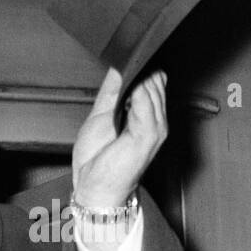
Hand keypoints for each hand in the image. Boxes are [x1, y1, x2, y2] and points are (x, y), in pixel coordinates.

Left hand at [72, 68, 166, 207]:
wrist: (96, 188)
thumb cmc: (97, 161)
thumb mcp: (100, 116)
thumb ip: (111, 91)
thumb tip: (119, 67)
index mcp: (145, 116)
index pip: (153, 82)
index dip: (141, 69)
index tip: (126, 62)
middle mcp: (154, 121)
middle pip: (154, 82)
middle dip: (139, 72)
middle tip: (122, 73)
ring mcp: (155, 127)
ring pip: (152, 89)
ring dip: (137, 81)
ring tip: (121, 87)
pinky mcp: (148, 133)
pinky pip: (146, 102)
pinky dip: (136, 92)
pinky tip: (127, 92)